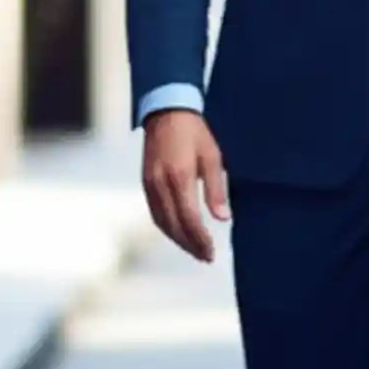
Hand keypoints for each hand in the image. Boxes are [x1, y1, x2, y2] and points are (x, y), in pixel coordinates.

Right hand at [141, 110, 228, 262]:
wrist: (167, 111)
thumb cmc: (195, 133)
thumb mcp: (212, 157)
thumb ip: (216, 190)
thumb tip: (222, 218)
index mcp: (179, 177)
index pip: (189, 219)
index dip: (200, 239)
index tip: (211, 252)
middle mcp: (160, 184)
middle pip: (174, 225)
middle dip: (190, 245)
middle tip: (206, 257)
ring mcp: (149, 184)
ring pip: (162, 222)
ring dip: (178, 240)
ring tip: (195, 250)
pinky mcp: (145, 182)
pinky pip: (155, 212)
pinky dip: (167, 227)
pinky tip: (179, 233)